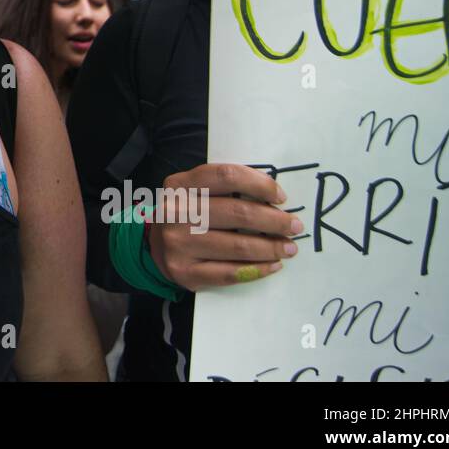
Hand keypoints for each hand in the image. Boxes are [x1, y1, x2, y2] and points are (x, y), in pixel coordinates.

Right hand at [146, 163, 299, 291]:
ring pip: (238, 246)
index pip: (227, 176)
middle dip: (274, 221)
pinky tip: (273, 264)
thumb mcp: (195, 191)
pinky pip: (231, 272)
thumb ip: (226, 188)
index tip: (280, 197)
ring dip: (272, 247)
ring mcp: (179, 245)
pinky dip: (258, 269)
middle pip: (237, 213)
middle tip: (294, 226)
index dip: (259, 184)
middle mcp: (176, 213)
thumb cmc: (187, 214)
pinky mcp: (186, 273)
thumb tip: (275, 199)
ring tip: (289, 247)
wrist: (154, 247)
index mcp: (180, 185)